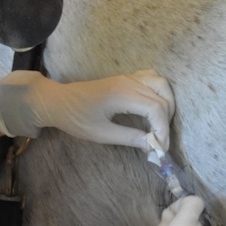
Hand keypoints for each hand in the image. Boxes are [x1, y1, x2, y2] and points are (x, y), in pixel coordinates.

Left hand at [0, 69, 174, 150]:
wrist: (58, 101)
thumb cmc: (76, 119)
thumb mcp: (101, 134)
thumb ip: (130, 138)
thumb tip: (153, 145)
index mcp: (122, 94)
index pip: (156, 109)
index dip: (163, 129)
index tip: (160, 148)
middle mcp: (129, 82)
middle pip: (162, 97)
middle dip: (166, 121)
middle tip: (160, 141)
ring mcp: (128, 77)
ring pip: (161, 84)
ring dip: (167, 104)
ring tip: (160, 124)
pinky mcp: (126, 78)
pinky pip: (152, 78)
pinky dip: (159, 92)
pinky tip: (155, 107)